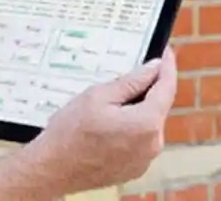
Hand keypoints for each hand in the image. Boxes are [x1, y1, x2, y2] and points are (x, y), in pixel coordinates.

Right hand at [23, 47, 177, 196]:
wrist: (52, 169)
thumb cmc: (70, 132)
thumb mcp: (98, 96)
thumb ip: (131, 81)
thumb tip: (154, 68)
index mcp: (146, 123)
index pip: (167, 88)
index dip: (168, 67)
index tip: (165, 52)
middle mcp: (152, 144)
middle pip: (158, 107)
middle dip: (148, 89)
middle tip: (131, 72)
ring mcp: (144, 160)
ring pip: (148, 124)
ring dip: (137, 110)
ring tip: (111, 103)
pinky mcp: (134, 169)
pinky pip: (139, 141)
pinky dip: (131, 129)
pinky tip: (108, 125)